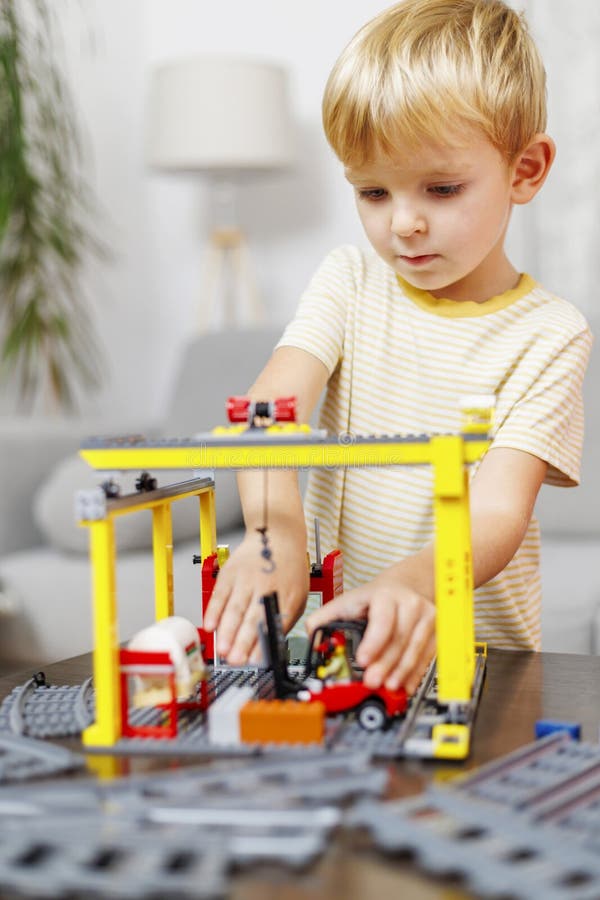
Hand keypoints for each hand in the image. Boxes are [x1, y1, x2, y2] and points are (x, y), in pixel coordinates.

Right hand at [203, 528, 308, 664]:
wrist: (278, 534)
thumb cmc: (288, 569)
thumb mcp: (297, 595)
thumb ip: (284, 619)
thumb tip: (271, 646)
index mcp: (288, 595)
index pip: (274, 624)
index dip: (264, 644)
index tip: (255, 661)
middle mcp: (267, 587)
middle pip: (253, 617)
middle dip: (243, 641)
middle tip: (236, 660)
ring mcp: (248, 579)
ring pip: (235, 608)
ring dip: (228, 631)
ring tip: (223, 650)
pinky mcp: (231, 572)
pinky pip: (220, 594)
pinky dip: (213, 611)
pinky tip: (210, 626)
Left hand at [305, 567, 435, 694]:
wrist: (405, 587)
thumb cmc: (374, 599)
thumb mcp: (348, 601)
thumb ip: (326, 619)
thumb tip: (311, 637)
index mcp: (385, 595)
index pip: (382, 619)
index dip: (374, 642)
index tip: (363, 661)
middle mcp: (409, 603)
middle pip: (399, 638)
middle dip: (385, 664)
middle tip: (372, 683)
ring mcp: (427, 616)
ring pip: (415, 648)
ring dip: (402, 672)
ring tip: (389, 687)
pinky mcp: (437, 629)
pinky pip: (428, 654)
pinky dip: (416, 672)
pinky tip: (406, 684)